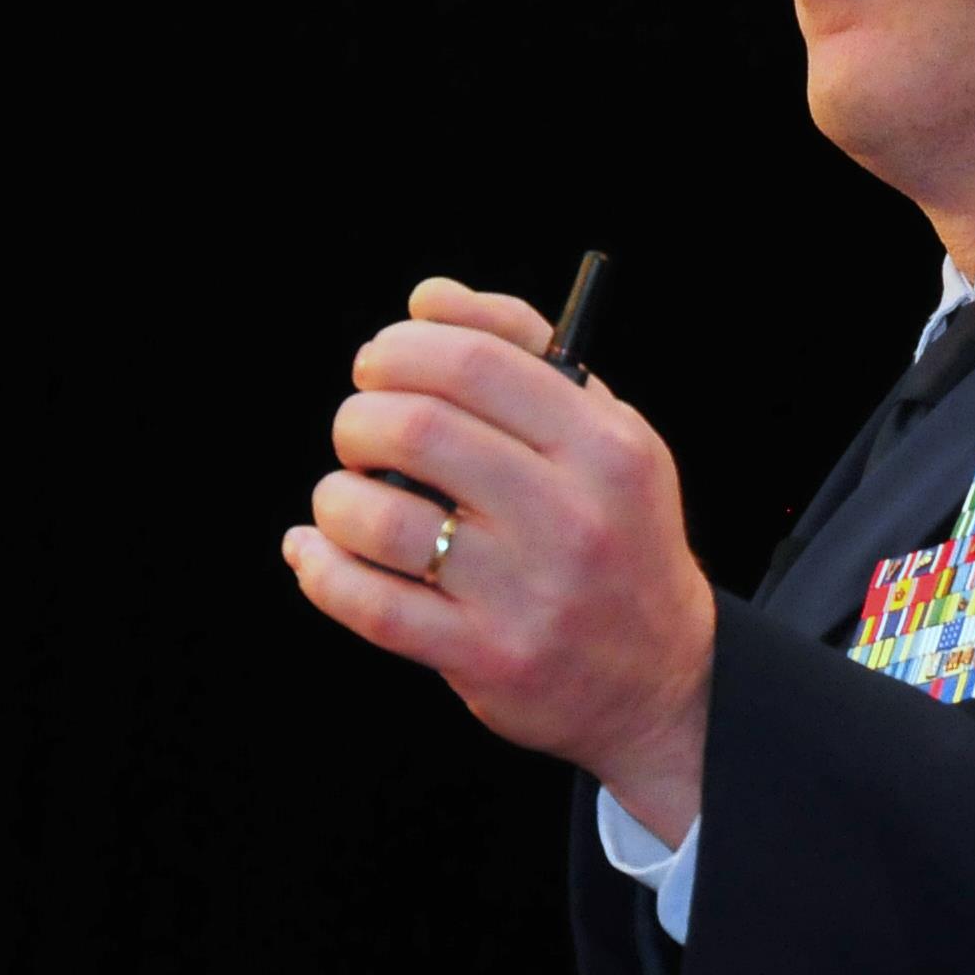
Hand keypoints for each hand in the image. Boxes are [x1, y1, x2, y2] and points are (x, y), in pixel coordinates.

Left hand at [284, 276, 715, 841]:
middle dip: (358, 419)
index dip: (402, 349)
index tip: (378, 364)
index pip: (475, 362)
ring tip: (346, 498)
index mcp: (605, 447)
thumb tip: (429, 297)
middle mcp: (572, 516)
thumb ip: (527, 355)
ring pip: (382, 518)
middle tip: (358, 431)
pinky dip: (321, 569)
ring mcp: (528, 593)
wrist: (661, 678)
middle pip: (418, 428)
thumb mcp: (608, 436)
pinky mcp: (488, 657)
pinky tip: (314, 551)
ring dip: (337, 497)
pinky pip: (371, 604)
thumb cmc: (617, 536)